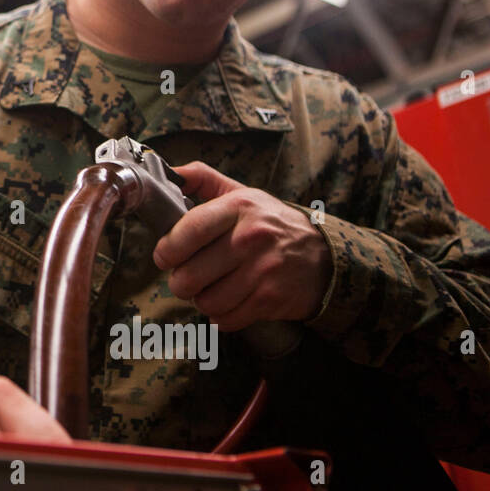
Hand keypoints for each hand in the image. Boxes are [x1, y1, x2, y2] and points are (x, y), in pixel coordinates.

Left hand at [152, 161, 332, 331]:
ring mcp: (262, 271)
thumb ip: (203, 179)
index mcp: (239, 207)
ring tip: (210, 288)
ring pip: (206, 301)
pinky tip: (228, 301)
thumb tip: (170, 172)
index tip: (164, 256)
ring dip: (201, 299)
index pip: (189, 230)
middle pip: (190, 275)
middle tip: (187, 277)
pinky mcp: (270, 299)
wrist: (325, 256)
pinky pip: (227, 318)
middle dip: (180, 281)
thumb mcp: (242, 193)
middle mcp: (251, 238)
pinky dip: (221, 315)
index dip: (167, 249)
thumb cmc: (272, 224)